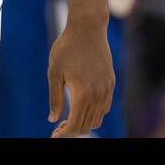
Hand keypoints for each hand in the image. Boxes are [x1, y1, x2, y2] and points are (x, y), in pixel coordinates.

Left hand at [47, 19, 113, 136]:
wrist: (88, 29)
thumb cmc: (66, 48)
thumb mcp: (54, 72)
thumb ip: (54, 98)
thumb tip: (53, 119)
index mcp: (83, 94)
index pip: (75, 126)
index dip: (63, 134)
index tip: (53, 135)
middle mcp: (98, 95)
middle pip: (87, 126)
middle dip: (71, 132)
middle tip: (57, 129)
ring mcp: (107, 89)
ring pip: (97, 119)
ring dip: (83, 124)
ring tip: (67, 120)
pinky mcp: (111, 83)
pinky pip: (104, 107)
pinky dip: (94, 114)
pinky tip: (81, 108)